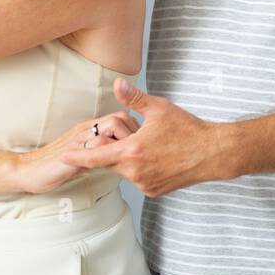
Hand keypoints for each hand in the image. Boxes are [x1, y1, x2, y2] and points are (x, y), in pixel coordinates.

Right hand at [13, 111, 139, 193]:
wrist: (28, 170)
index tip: (142, 144)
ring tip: (129, 158)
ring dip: (123, 143)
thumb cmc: (55, 164)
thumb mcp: (83, 155)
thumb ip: (101, 151)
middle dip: (133, 134)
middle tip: (139, 151)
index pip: (119, 118)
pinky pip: (93, 149)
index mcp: (89, 129)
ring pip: (108, 130)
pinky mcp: (71, 154)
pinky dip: (107, 156)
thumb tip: (122, 155)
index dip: (134, 129)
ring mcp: (78, 140)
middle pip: (118, 120)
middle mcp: (85, 130)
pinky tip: (115, 167)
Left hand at [61, 78, 228, 196]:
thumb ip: (134, 99)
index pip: (95, 157)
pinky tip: (158, 158)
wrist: (212, 153)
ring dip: (128, 160)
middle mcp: (135, 172)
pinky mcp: (154, 191)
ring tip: (150, 146)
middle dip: (112, 151)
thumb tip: (116, 83)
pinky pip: (139, 180)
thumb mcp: (159, 109)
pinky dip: (141, 169)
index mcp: (132, 151)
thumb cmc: (188, 129)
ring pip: (125, 172)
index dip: (77, 156)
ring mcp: (145, 184)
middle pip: (109, 163)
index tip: (63, 155)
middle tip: (130, 137)